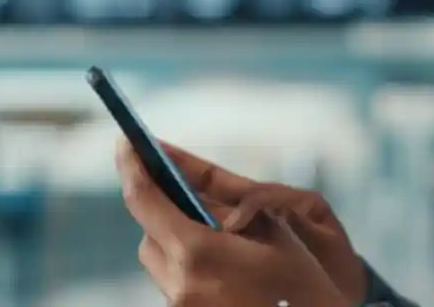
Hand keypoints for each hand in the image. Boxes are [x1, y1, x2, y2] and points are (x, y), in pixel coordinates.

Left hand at [116, 139, 348, 306]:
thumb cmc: (306, 289)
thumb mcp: (276, 235)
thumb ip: (227, 208)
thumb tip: (191, 189)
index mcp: (197, 253)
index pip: (143, 199)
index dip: (132, 165)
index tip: (127, 143)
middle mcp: (179, 284)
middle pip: (149, 235)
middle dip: (165, 214)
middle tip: (185, 197)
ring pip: (162, 263)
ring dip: (180, 245)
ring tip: (220, 245)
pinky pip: (177, 285)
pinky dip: (192, 270)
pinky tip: (224, 272)